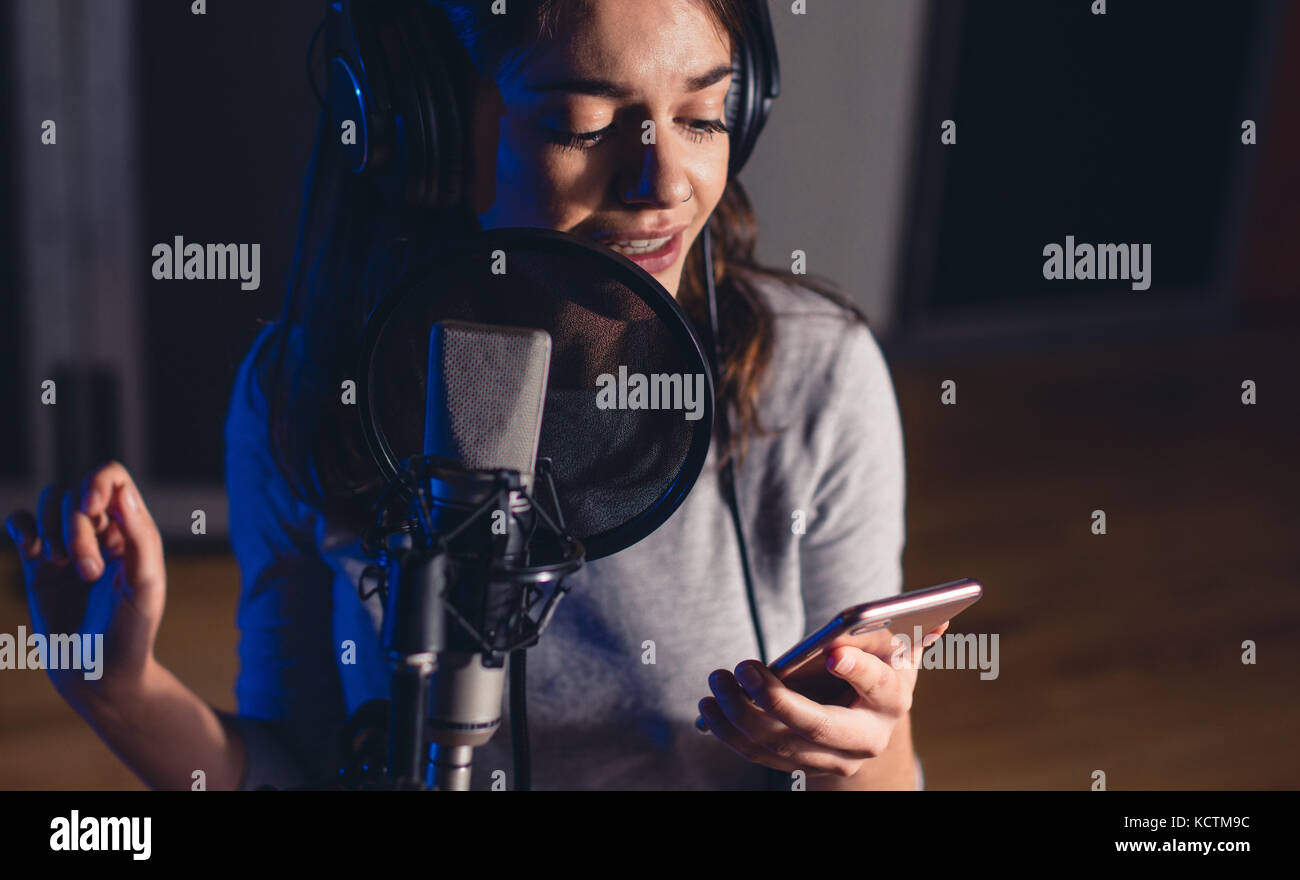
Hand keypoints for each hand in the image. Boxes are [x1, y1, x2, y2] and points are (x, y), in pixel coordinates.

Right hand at [5, 461, 166, 700]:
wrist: (98, 673)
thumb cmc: (131, 631)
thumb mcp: (145, 585)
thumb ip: (139, 536)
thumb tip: (121, 491)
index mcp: (132, 529)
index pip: (112, 478)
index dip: (97, 481)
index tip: (92, 508)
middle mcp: (101, 531)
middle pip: (75, 491)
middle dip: (76, 526)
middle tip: (89, 571)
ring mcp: (68, 545)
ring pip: (49, 502)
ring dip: (53, 531)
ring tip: (67, 569)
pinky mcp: (38, 565)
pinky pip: (22, 524)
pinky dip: (23, 529)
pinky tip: (37, 555)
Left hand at [697, 621, 949, 777]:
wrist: (869, 727)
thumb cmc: (879, 673)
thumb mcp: (898, 653)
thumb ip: (911, 633)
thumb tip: (937, 616)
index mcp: (892, 701)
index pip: (878, 686)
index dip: (857, 670)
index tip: (832, 652)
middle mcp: (863, 739)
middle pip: (815, 726)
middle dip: (773, 700)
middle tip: (742, 668)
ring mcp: (830, 760)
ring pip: (779, 744)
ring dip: (739, 714)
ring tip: (716, 681)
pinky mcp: (799, 767)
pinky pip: (760, 756)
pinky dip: (730, 733)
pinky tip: (710, 707)